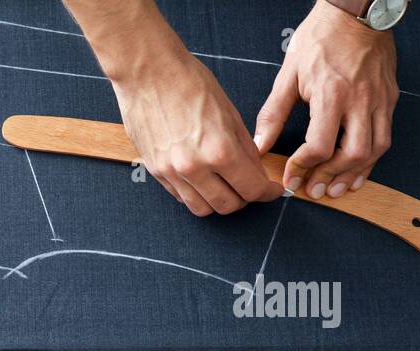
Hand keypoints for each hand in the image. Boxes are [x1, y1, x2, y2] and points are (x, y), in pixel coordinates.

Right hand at [112, 50, 284, 215]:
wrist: (147, 73)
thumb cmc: (189, 82)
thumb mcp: (229, 112)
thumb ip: (243, 147)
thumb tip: (254, 170)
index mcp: (220, 150)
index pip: (252, 189)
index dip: (267, 193)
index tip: (271, 190)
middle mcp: (195, 168)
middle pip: (228, 206)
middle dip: (244, 199)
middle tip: (249, 186)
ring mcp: (171, 172)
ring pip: (202, 209)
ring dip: (218, 202)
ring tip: (224, 186)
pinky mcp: (155, 171)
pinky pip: (180, 197)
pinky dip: (195, 194)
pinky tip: (201, 179)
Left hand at [254, 0, 398, 197]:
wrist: (356, 11)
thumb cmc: (320, 38)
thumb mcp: (289, 73)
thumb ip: (273, 113)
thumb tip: (259, 147)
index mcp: (331, 94)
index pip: (320, 145)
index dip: (303, 167)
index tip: (291, 177)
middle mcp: (360, 100)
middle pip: (353, 153)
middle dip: (332, 177)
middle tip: (314, 191)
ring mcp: (380, 99)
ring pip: (376, 149)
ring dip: (355, 174)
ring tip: (337, 189)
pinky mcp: (390, 97)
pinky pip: (385, 136)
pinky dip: (371, 159)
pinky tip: (357, 171)